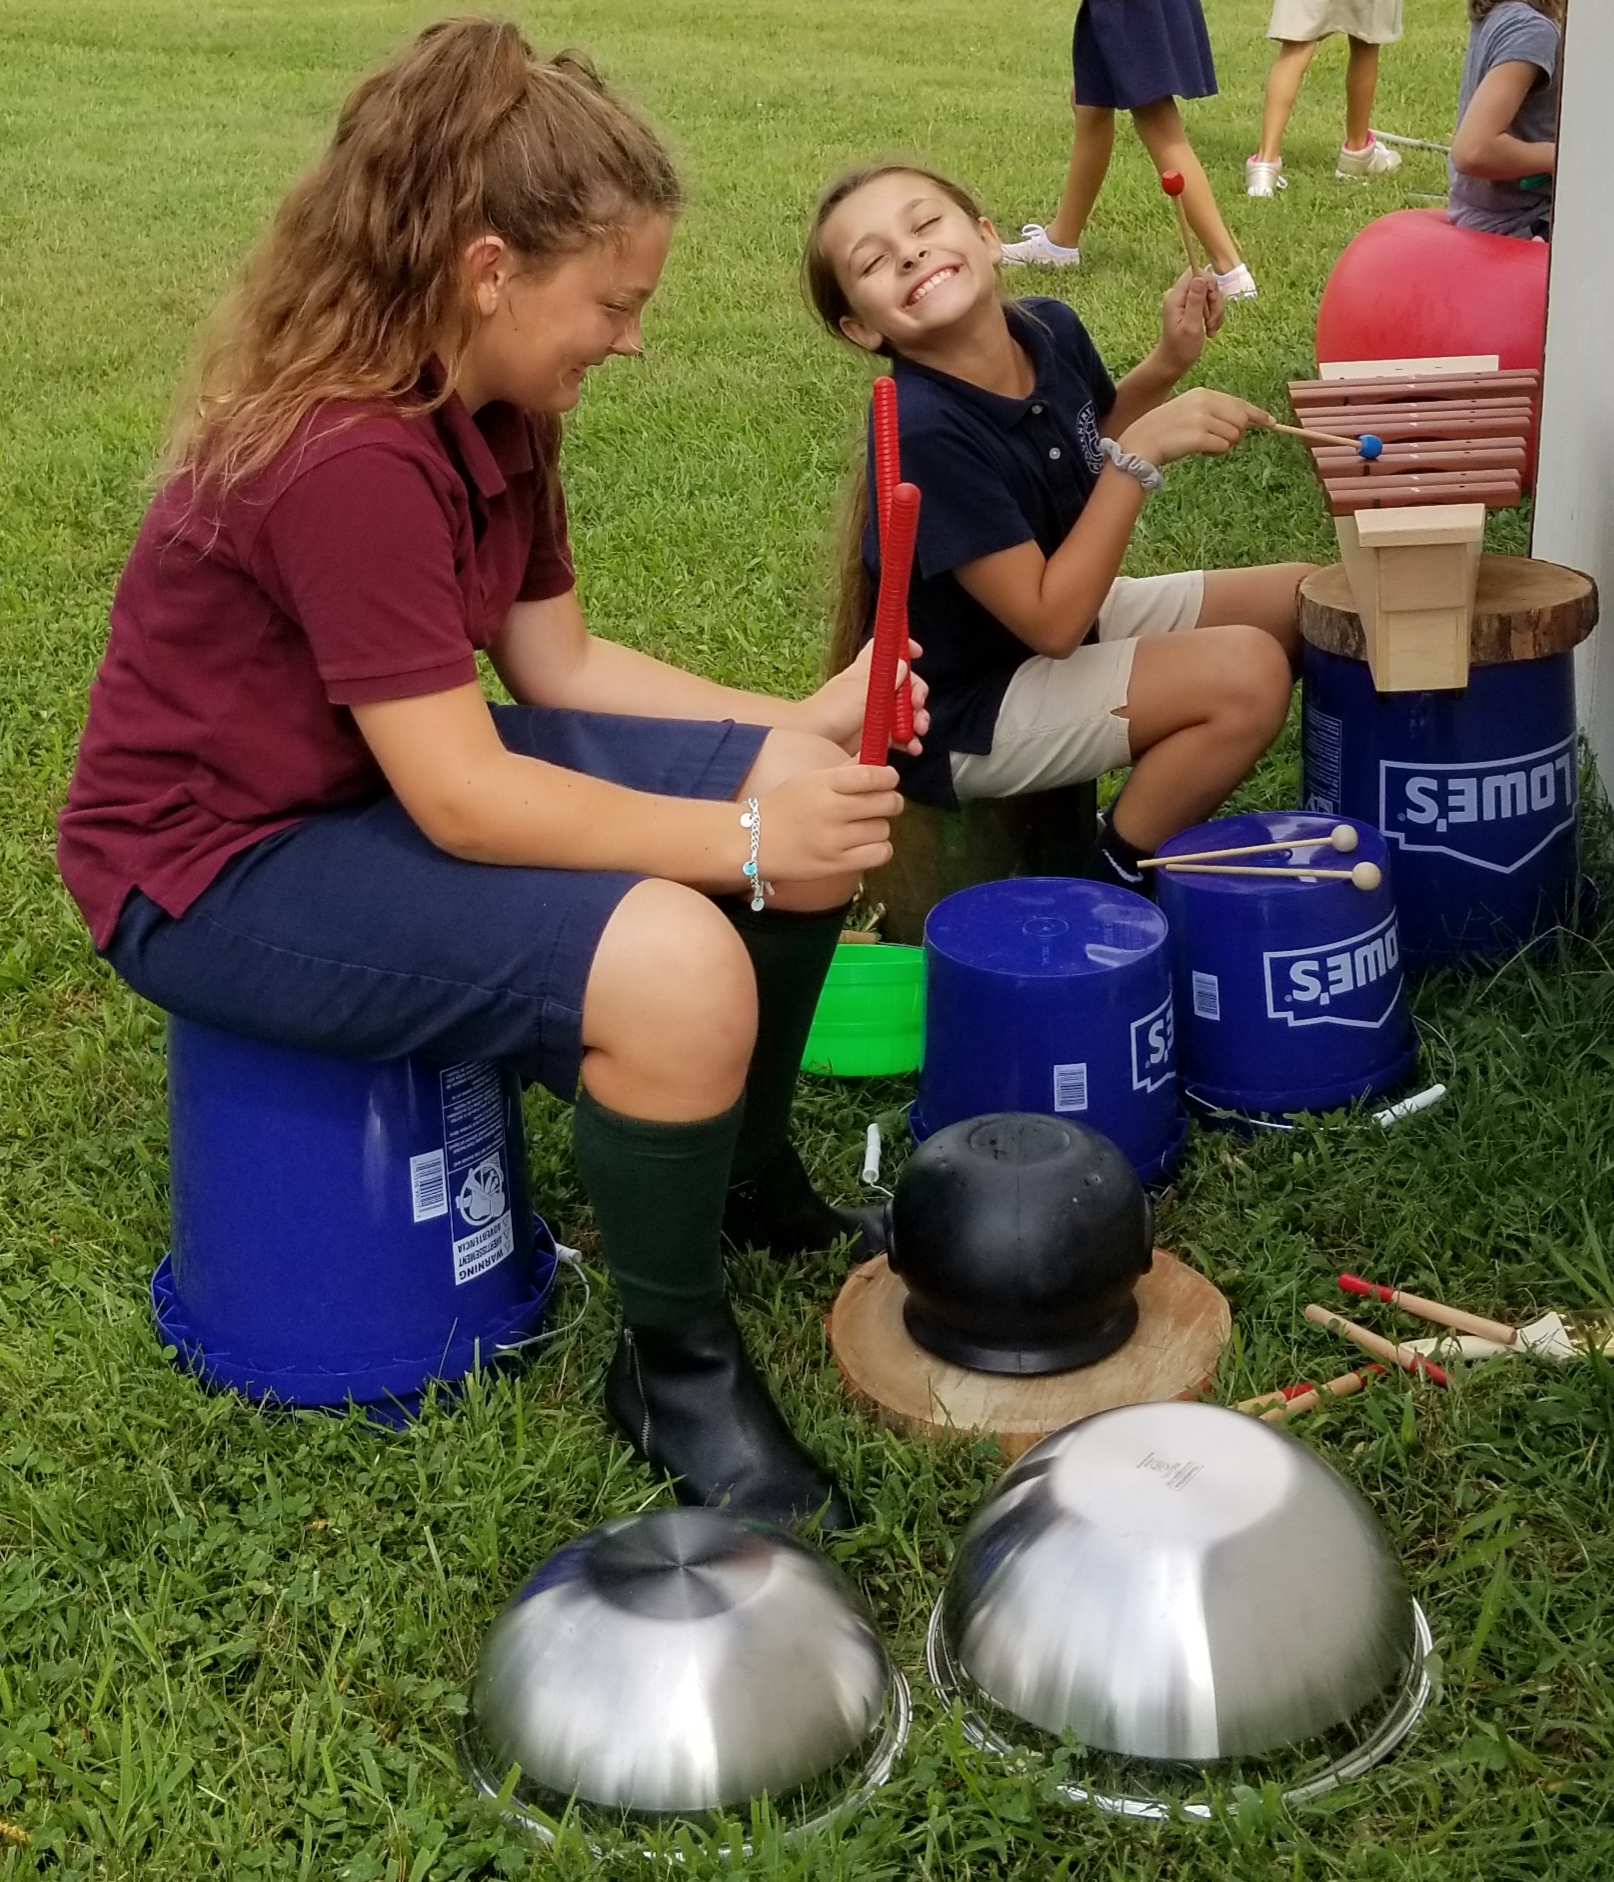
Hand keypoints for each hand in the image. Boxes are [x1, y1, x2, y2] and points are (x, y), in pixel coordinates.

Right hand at [759, 764, 904, 879]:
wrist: (750, 842)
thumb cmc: (782, 807)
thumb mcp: (808, 780)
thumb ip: (844, 771)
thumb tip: (877, 760)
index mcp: (823, 784)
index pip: (870, 775)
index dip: (889, 776)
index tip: (890, 779)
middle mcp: (831, 811)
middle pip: (885, 803)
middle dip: (891, 801)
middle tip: (884, 803)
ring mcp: (834, 840)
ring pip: (883, 829)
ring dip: (881, 826)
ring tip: (866, 826)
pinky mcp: (836, 865)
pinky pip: (878, 854)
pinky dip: (880, 848)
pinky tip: (868, 844)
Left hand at [801, 636, 929, 755]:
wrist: (815, 743)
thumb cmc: (829, 713)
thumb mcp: (859, 691)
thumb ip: (884, 680)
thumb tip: (903, 665)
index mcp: (866, 672)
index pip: (885, 650)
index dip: (902, 647)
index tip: (918, 653)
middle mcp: (873, 690)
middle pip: (905, 684)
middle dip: (917, 694)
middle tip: (917, 705)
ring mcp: (876, 714)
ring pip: (906, 712)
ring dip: (917, 720)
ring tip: (917, 730)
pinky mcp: (877, 736)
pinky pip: (900, 736)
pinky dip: (909, 741)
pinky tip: (913, 748)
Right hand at [1119, 387, 1265, 467]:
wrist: (1140, 443)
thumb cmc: (1166, 431)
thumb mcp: (1190, 412)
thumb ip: (1216, 413)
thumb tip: (1247, 422)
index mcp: (1203, 394)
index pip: (1239, 403)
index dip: (1257, 414)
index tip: (1271, 422)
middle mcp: (1204, 402)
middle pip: (1241, 420)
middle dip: (1237, 434)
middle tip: (1221, 442)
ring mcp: (1201, 418)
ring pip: (1234, 435)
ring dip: (1225, 445)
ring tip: (1205, 446)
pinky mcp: (1198, 436)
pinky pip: (1222, 446)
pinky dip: (1215, 452)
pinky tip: (1200, 451)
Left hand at [1155, 269, 1223, 374]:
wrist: (1172, 363)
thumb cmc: (1181, 349)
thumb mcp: (1191, 325)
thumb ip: (1195, 301)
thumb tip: (1201, 277)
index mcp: (1176, 296)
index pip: (1197, 273)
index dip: (1210, 285)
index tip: (1211, 305)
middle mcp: (1179, 294)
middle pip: (1207, 283)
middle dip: (1215, 302)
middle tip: (1211, 322)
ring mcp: (1185, 301)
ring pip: (1210, 294)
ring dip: (1216, 311)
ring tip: (1211, 329)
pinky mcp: (1191, 308)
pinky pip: (1209, 304)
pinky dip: (1213, 316)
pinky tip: (1210, 330)